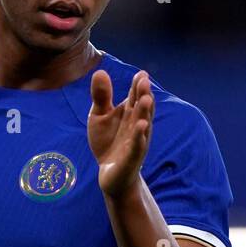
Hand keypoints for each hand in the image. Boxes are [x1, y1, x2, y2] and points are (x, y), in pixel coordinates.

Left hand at [88, 68, 153, 197]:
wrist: (110, 174)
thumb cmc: (107, 142)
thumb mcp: (99, 117)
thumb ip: (101, 97)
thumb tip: (100, 71)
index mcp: (130, 113)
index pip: (135, 96)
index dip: (138, 85)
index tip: (141, 74)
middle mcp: (137, 124)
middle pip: (142, 108)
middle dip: (144, 95)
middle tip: (144, 81)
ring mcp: (136, 141)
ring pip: (143, 125)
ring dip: (145, 113)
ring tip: (146, 100)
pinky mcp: (132, 157)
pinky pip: (137, 146)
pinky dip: (139, 136)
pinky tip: (141, 126)